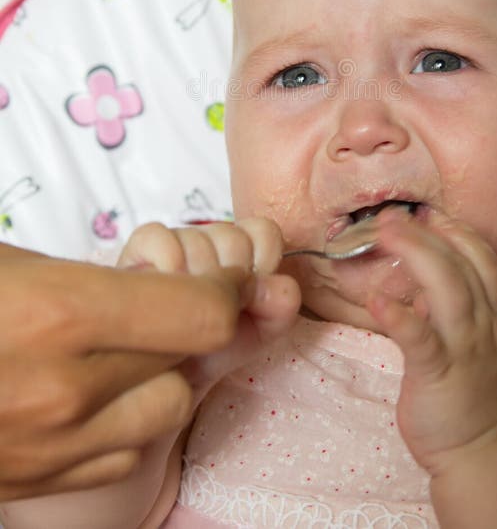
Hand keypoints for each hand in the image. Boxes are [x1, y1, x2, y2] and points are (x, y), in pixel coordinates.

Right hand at [0, 237, 274, 499]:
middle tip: (166, 300)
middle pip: (189, 364)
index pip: (203, 313)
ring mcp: (48, 446)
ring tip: (128, 346)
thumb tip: (157, 279)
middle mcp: (65, 389)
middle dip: (191, 329)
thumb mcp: (12, 263)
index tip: (224, 272)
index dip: (227, 287)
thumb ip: (89, 275)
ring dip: (161, 376)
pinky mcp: (30, 481)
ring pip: (163, 413)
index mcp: (61, 312)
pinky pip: (120, 455)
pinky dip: (128, 421)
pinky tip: (98, 392)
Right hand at [118, 219, 300, 394]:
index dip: (263, 261)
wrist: (172, 379)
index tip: (252, 295)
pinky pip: (158, 235)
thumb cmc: (217, 347)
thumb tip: (277, 286)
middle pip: (232, 237)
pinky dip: (167, 263)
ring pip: (197, 240)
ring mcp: (175, 242)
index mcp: (244, 249)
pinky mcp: (139, 249)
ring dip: (197, 285)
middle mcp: (210, 239)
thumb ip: (281, 306)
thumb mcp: (261, 331)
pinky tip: (166, 297)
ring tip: (190, 315)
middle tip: (218, 311)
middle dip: (230, 282)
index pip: (263, 230)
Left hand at [367, 207, 496, 477]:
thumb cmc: (466, 394)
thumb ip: (446, 310)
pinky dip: (400, 317)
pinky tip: (377, 300)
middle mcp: (481, 327)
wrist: (482, 453)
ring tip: (385, 233)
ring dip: (417, 256)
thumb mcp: (465, 343)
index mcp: (487, 317)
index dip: (458, 233)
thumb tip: (418, 280)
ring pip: (449, 292)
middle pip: (462, 267)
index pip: (482, 262)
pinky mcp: (438, 376)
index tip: (431, 213)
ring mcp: (463, 350)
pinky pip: (421, 341)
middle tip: (392, 214)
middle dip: (428, 234)